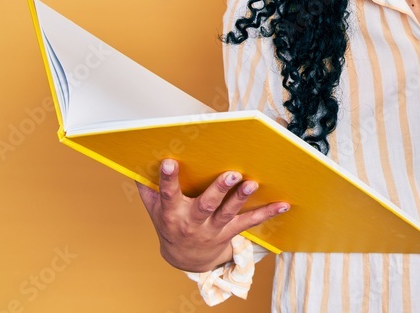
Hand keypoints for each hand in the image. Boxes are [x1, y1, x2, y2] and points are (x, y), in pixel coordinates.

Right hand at [137, 159, 289, 272]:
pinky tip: (283, 204)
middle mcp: (192, 222)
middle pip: (206, 205)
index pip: (168, 195)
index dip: (168, 179)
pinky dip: (267, 213)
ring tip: (252, 183)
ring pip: (228, 213)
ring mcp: (212, 229)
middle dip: (218, 189)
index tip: (169, 161)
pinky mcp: (229, 233)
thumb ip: (148, 188)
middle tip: (231, 173)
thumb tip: (136, 160)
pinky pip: (249, 223)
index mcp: (171, 213)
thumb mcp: (154, 210)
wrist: (185, 258)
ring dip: (241, 198)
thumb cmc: (170, 224)